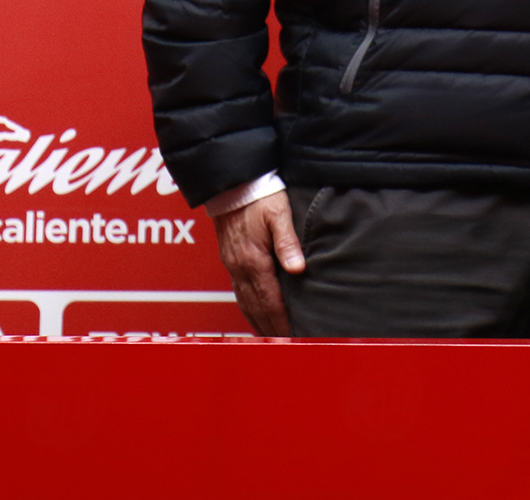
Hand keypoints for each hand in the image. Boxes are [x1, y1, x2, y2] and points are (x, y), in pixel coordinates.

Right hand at [215, 192, 304, 335]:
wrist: (233, 184)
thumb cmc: (259, 196)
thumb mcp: (279, 214)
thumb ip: (288, 242)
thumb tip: (297, 269)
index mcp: (253, 259)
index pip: (269, 299)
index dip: (281, 319)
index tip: (292, 335)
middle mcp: (240, 267)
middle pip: (256, 306)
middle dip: (271, 327)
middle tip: (286, 345)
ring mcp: (233, 265)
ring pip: (245, 302)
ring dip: (259, 322)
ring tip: (272, 338)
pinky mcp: (231, 260)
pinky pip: (239, 292)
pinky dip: (248, 308)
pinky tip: (256, 314)